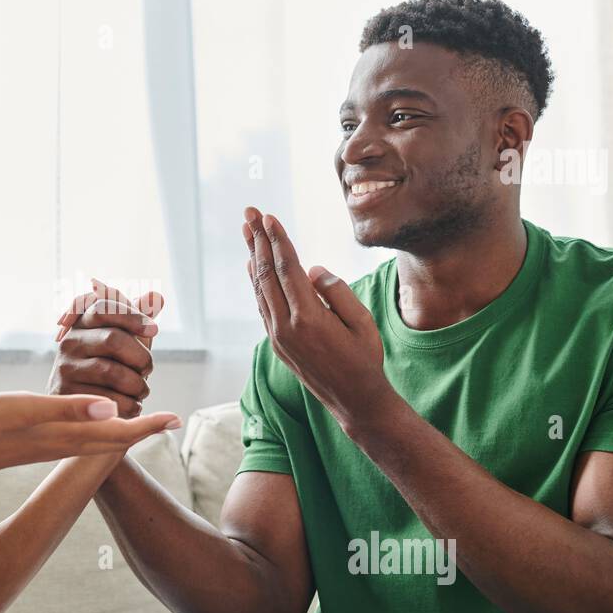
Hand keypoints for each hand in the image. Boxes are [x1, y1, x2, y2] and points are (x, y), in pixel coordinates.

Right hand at [0, 391, 180, 479]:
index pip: (120, 433)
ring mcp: (55, 445)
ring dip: (127, 428)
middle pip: (117, 439)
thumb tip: (112, 408)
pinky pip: (86, 437)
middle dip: (145, 428)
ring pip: (102, 439)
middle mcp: (67, 443)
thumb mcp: (27, 409)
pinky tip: (100, 421)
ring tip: (145, 417)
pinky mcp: (44, 442)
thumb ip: (69, 408)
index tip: (176, 418)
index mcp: (69, 434)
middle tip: (171, 418)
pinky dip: (103, 428)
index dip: (149, 426)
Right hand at [48, 278, 161, 419]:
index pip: (104, 307)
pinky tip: (133, 406)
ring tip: (141, 391)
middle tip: (148, 369)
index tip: (154, 330)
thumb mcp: (122, 339)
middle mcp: (69, 342)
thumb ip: (137, 318)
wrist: (78, 408)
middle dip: (140, 356)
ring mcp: (65, 369)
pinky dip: (129, 405)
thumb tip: (156, 295)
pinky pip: (109, 399)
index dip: (132, 316)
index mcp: (82, 322)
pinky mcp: (68, 396)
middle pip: (113, 339)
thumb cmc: (106, 365)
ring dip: (137, 384)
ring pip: (113, 372)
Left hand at [242, 206, 393, 435]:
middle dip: (258, 239)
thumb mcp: (362, 322)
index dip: (277, 240)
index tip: (269, 216)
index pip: (287, 269)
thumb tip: (311, 268)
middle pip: (266, 273)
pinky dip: (256, 281)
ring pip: (260, 288)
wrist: (353, 401)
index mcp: (309, 318)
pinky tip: (252, 265)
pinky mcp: (277, 343)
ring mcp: (278, 337)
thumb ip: (337, 292)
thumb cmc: (365, 359)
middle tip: (250, 211)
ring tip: (247, 230)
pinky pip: (262, 304)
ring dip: (253, 256)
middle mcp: (286, 327)